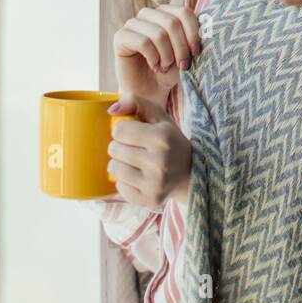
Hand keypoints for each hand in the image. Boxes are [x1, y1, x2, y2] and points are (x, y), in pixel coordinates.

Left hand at [106, 94, 191, 209]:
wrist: (191, 173)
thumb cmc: (170, 141)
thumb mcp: (159, 116)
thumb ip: (136, 102)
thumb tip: (111, 109)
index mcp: (162, 137)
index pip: (119, 130)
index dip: (122, 130)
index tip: (132, 133)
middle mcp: (159, 162)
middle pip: (114, 149)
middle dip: (120, 147)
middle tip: (134, 148)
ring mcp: (154, 184)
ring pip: (114, 169)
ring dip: (120, 164)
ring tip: (135, 163)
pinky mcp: (149, 200)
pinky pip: (119, 187)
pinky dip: (125, 182)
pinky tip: (139, 177)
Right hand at [112, 3, 201, 101]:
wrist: (150, 92)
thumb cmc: (171, 71)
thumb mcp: (187, 53)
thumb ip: (193, 37)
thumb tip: (205, 26)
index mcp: (166, 13)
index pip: (183, 12)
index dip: (193, 32)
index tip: (196, 52)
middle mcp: (149, 14)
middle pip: (172, 22)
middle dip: (181, 48)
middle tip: (182, 65)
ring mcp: (133, 23)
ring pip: (158, 33)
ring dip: (167, 55)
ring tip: (166, 66)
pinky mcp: (120, 36)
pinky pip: (143, 42)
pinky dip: (154, 58)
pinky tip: (155, 66)